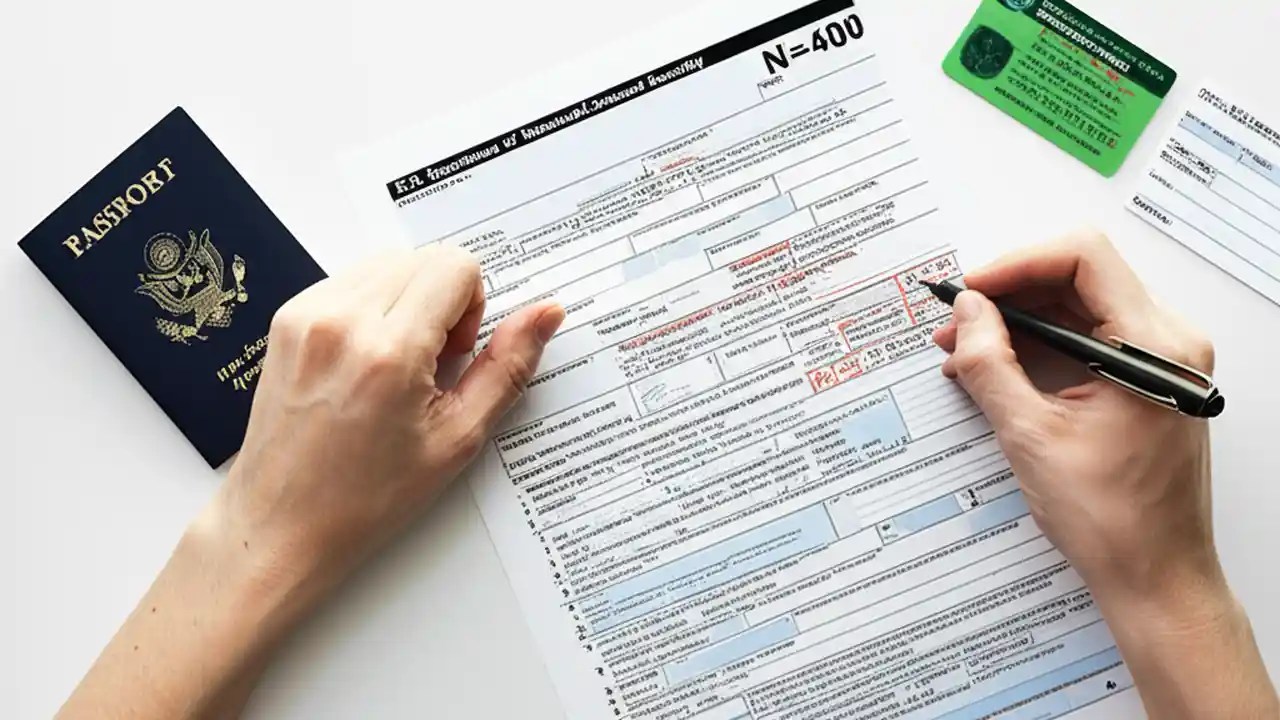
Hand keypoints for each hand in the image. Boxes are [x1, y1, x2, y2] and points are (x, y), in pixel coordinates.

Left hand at [57, 245, 567, 719]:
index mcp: (389, 350)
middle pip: (423, 258)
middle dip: (442, 301)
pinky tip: (367, 362)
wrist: (283, 523)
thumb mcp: (457, 438)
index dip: (472, 306)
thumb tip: (546, 313)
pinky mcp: (286, 320)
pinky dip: (371, 307)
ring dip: (406, 300)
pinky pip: (348, 281)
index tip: (455, 355)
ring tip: (398, 364)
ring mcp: (306, 315)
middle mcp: (342, 320)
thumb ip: (507, 367)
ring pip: (387, 263)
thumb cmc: (367, 496)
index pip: (455, 265)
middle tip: (430, 365)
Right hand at [933, 232, 1276, 718]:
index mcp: (1152, 347)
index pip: (1083, 257)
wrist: (1155, 575)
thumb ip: (990, 364)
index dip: (1016, 263)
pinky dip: (1039, 343)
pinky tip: (995, 364)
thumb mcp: (1030, 436)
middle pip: (1080, 276)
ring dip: (1020, 318)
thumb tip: (967, 313)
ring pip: (1079, 306)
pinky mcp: (1144, 380)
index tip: (971, 290)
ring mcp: (1159, 361)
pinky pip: (1087, 339)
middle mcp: (1167, 343)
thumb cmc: (1111, 520)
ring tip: (964, 346)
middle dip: (1011, 291)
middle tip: (957, 318)